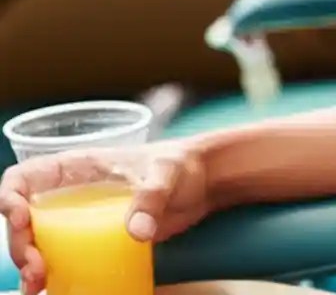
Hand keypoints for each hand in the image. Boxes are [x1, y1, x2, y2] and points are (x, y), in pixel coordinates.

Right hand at [1, 144, 210, 292]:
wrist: (203, 183)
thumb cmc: (182, 165)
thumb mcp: (167, 174)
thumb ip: (152, 197)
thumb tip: (137, 232)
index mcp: (77, 167)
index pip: (24, 177)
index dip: (11, 197)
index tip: (23, 219)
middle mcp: (70, 193)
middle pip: (23, 217)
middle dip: (21, 244)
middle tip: (37, 268)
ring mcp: (80, 219)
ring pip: (36, 241)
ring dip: (29, 264)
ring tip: (39, 284)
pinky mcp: (94, 240)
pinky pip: (61, 256)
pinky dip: (50, 274)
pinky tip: (51, 288)